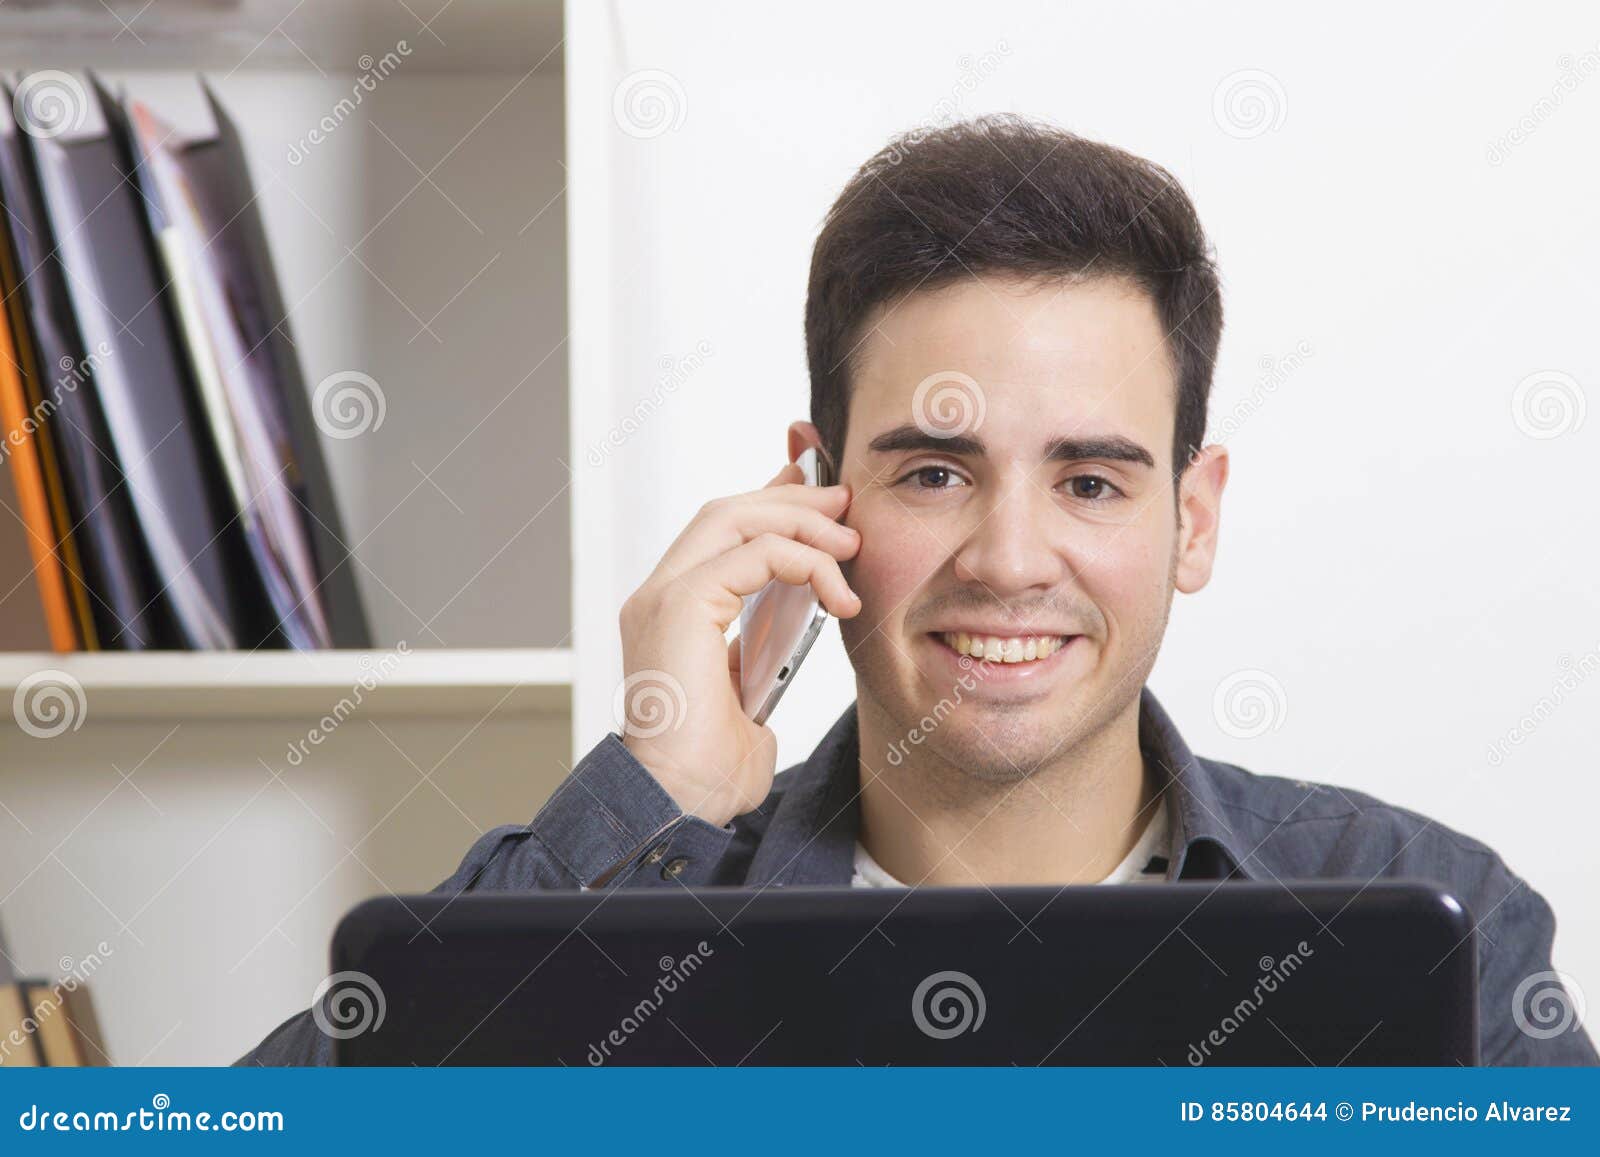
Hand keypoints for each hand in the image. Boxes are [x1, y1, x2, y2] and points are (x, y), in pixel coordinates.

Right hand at [616, 461, 860, 826]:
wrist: (678, 805)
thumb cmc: (708, 771)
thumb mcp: (749, 696)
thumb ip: (759, 660)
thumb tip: (789, 644)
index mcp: (673, 612)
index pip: (720, 534)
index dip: (770, 504)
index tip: (823, 501)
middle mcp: (659, 594)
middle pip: (726, 513)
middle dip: (792, 500)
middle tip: (845, 506)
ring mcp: (664, 596)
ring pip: (733, 519)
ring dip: (801, 522)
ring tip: (850, 542)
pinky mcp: (680, 605)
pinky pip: (752, 555)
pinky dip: (803, 561)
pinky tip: (837, 591)